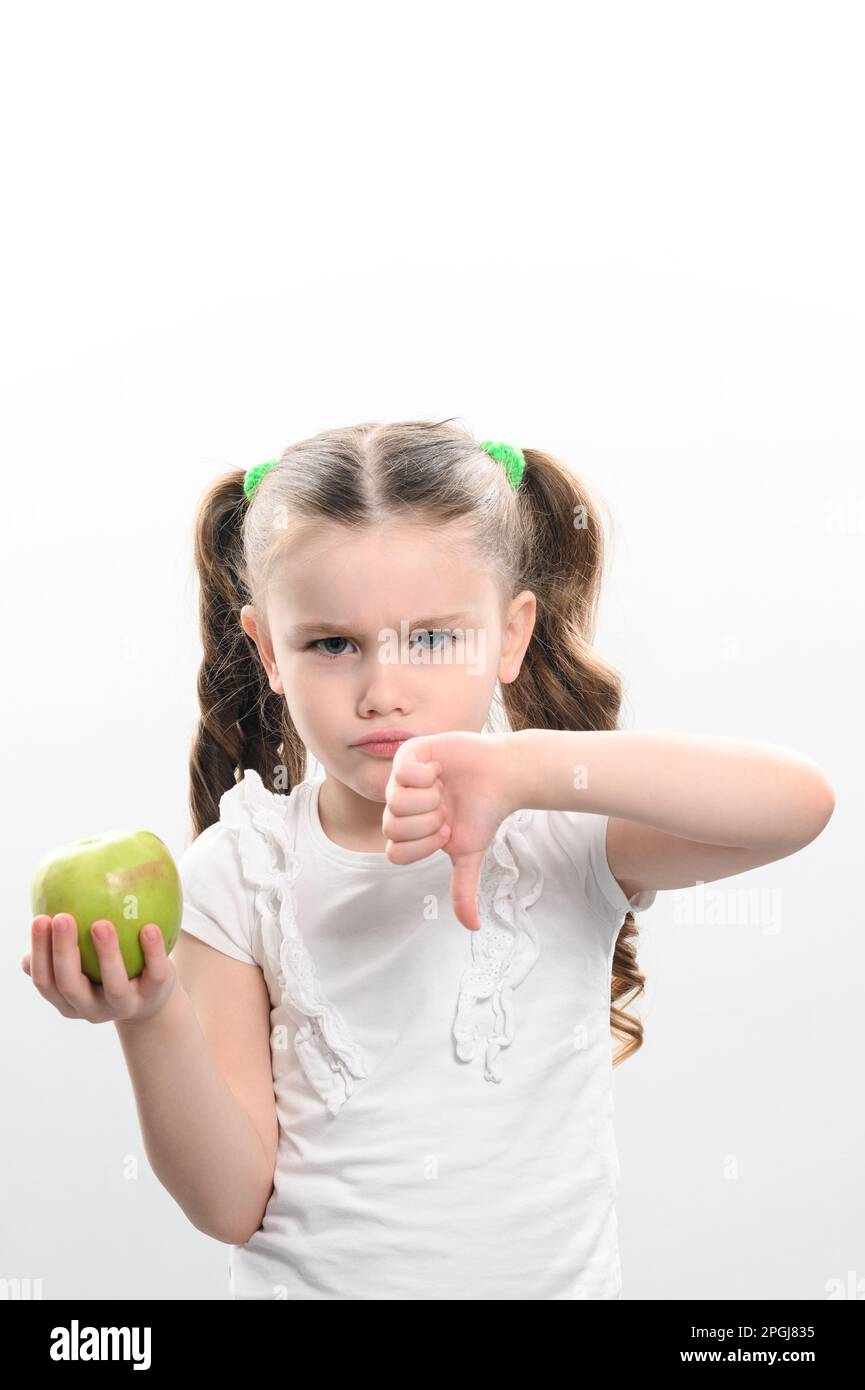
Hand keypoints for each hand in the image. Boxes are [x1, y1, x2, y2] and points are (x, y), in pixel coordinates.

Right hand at [22, 915, 176, 1023]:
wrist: (150, 998)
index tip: (39, 919)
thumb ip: (61, 944)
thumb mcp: (82, 964)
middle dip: (63, 951)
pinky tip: (149, 927)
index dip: (39, 953)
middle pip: (70, 984)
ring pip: (114, 984)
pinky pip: (154, 974)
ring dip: (107, 953)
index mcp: (67, 1001)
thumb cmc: (104, 970)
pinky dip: (152, 951)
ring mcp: (123, 1005)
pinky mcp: (153, 996)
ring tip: (101, 924)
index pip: (45, 981)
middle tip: (62, 917)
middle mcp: (91, 1008)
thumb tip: (42, 908)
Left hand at [382, 732, 513, 931]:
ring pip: (394, 801)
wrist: (503, 776)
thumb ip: (463, 889)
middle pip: (391, 828)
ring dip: (428, 799)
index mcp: (409, 830)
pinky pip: (402, 772)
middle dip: (427, 823)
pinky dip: (425, 775)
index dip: (424, 846)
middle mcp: (400, 805)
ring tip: (443, 789)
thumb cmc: (483, 812)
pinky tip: (440, 770)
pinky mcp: (410, 753)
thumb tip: (474, 928)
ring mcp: (402, 779)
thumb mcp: (470, 853)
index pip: (395, 852)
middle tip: (445, 810)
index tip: (446, 833)